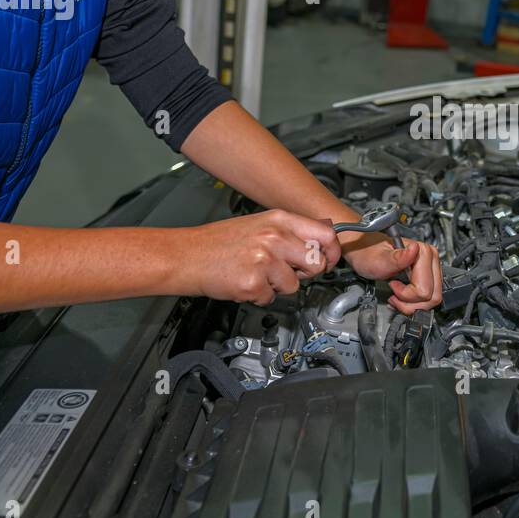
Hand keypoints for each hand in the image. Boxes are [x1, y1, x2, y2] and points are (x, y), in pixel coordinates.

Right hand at [183, 209, 340, 304]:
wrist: (187, 256)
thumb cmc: (220, 243)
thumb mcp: (260, 224)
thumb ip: (290, 232)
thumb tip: (321, 240)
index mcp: (278, 219)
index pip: (325, 233)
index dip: (332, 251)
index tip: (329, 259)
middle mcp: (274, 237)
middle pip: (317, 262)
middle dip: (305, 272)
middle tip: (286, 270)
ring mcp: (264, 260)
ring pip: (294, 285)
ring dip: (277, 286)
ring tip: (256, 274)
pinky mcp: (253, 282)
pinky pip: (271, 298)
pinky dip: (259, 296)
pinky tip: (244, 282)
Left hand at [342, 234, 441, 314]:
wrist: (364, 253)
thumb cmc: (369, 254)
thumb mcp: (380, 260)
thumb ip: (397, 258)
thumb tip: (414, 249)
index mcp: (423, 253)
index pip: (425, 290)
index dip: (406, 294)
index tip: (393, 285)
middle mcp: (431, 259)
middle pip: (433, 297)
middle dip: (411, 303)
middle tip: (394, 295)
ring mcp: (431, 269)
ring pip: (432, 300)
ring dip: (412, 304)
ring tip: (397, 295)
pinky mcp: (428, 277)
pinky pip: (428, 298)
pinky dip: (413, 302)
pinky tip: (401, 295)